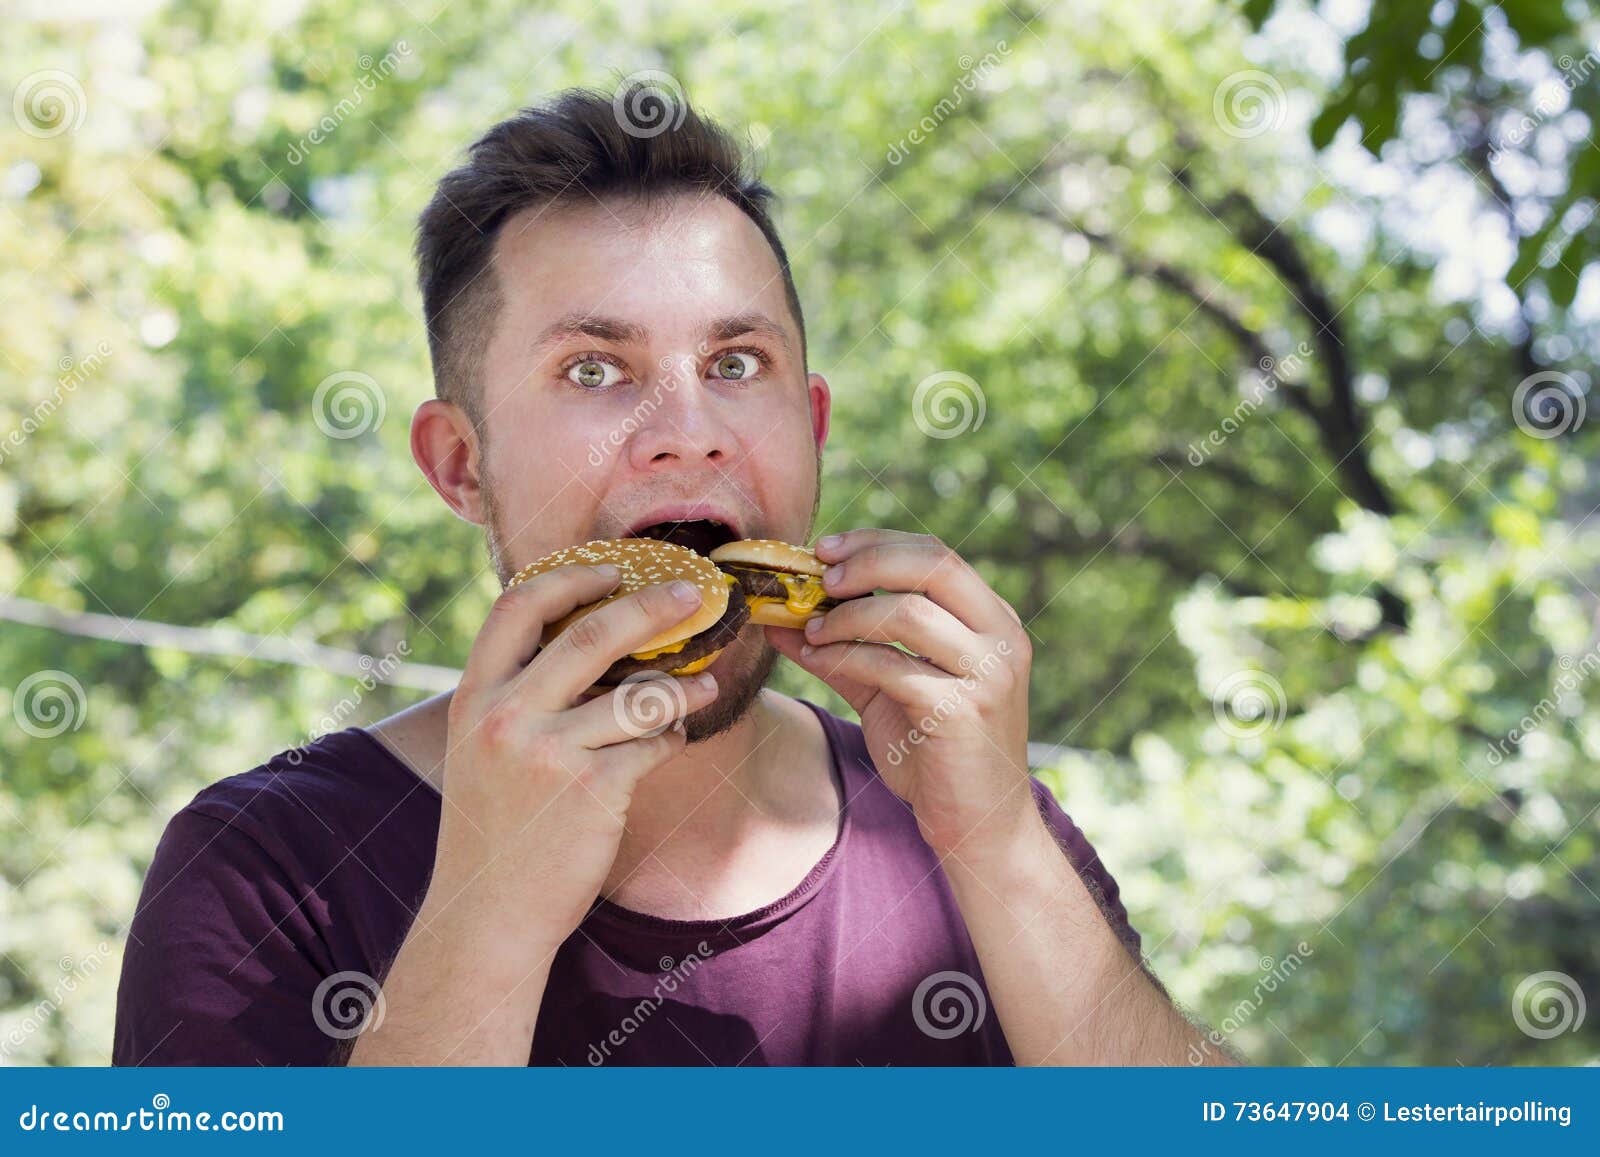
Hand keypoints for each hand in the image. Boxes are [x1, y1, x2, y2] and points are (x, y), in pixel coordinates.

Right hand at [426, 565, 719, 956]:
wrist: (488, 913)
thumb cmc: (494, 829)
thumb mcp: (482, 751)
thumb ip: (516, 697)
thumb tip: (585, 642)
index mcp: (474, 697)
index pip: (517, 607)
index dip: (568, 578)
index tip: (609, 571)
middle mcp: (505, 717)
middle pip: (590, 634)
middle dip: (650, 606)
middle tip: (690, 594)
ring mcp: (548, 754)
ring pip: (638, 694)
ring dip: (681, 685)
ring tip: (704, 683)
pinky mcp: (591, 792)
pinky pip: (652, 746)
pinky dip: (670, 739)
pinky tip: (673, 741)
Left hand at [765, 529, 1038, 857]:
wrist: (978, 826)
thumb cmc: (936, 754)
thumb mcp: (889, 690)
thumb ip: (846, 648)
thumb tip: (781, 616)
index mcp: (992, 620)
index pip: (936, 554)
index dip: (876, 543)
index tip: (825, 549)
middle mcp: (1000, 638)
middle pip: (933, 565)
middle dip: (867, 562)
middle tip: (818, 578)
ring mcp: (987, 674)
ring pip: (907, 613)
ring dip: (846, 616)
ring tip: (812, 629)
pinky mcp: (961, 711)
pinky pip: (892, 666)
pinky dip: (845, 657)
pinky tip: (817, 658)